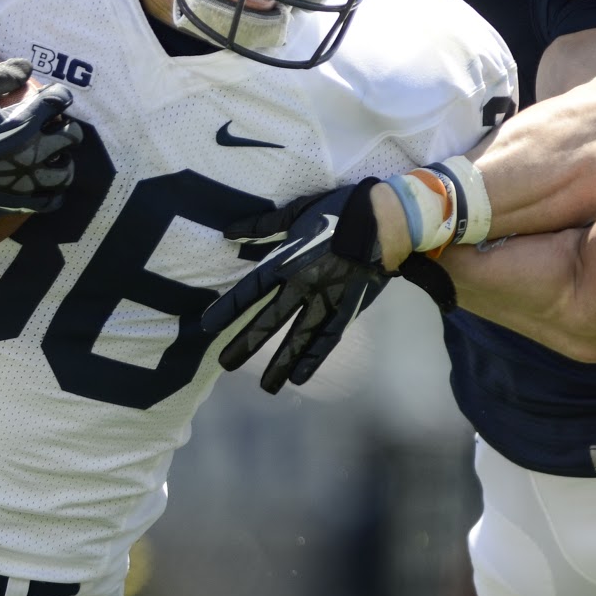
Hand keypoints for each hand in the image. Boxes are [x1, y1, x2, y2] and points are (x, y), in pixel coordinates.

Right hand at [0, 58, 82, 223]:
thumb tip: (26, 65)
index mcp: (24, 123)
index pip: (58, 101)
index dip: (60, 95)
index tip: (54, 96)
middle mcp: (34, 152)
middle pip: (71, 136)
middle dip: (67, 126)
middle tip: (54, 126)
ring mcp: (30, 180)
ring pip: (66, 170)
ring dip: (64, 160)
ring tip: (54, 156)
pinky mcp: (22, 202)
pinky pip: (53, 199)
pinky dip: (55, 191)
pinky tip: (47, 184)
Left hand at [200, 180, 390, 393]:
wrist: (388, 219)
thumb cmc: (340, 209)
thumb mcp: (298, 210)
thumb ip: (262, 226)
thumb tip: (228, 232)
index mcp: (289, 258)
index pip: (251, 288)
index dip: (229, 308)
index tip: (207, 326)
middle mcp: (305, 284)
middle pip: (270, 319)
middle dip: (246, 342)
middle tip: (225, 364)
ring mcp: (328, 299)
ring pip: (300, 336)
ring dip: (281, 362)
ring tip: (266, 386)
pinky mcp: (349, 308)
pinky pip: (329, 338)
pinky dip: (314, 358)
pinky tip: (299, 378)